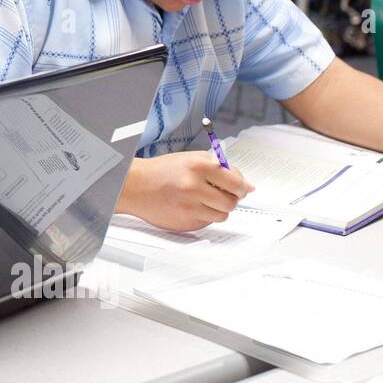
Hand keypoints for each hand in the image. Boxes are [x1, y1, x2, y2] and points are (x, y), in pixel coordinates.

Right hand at [116, 152, 254, 231]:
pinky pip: (207, 222)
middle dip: (231, 199)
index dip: (240, 186)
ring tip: (202, 200)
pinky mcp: (185, 223)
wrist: (134, 186)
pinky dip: (203, 215)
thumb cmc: (161, 171)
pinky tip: (189, 207)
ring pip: (222, 215)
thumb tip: (248, 187)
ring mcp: (189, 207)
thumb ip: (220, 169)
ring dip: (217, 209)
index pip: (236, 182)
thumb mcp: (190, 159)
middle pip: (232, 202)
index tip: (238, 187)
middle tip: (222, 194)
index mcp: (198, 167)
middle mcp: (194, 187)